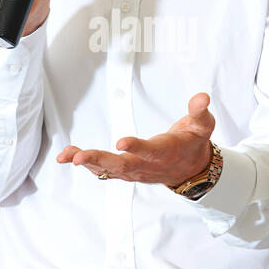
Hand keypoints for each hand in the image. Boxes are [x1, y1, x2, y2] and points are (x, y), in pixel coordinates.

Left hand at [56, 92, 214, 186]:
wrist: (192, 169)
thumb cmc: (193, 143)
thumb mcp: (203, 126)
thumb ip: (200, 112)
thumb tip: (202, 97)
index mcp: (165, 152)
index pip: (150, 151)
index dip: (136, 147)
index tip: (120, 142)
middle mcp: (147, 165)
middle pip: (122, 165)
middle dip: (99, 160)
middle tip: (78, 157)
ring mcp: (135, 171)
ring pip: (108, 170)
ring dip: (86, 162)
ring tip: (65, 156)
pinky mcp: (126, 172)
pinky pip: (103, 170)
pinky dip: (85, 164)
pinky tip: (67, 157)